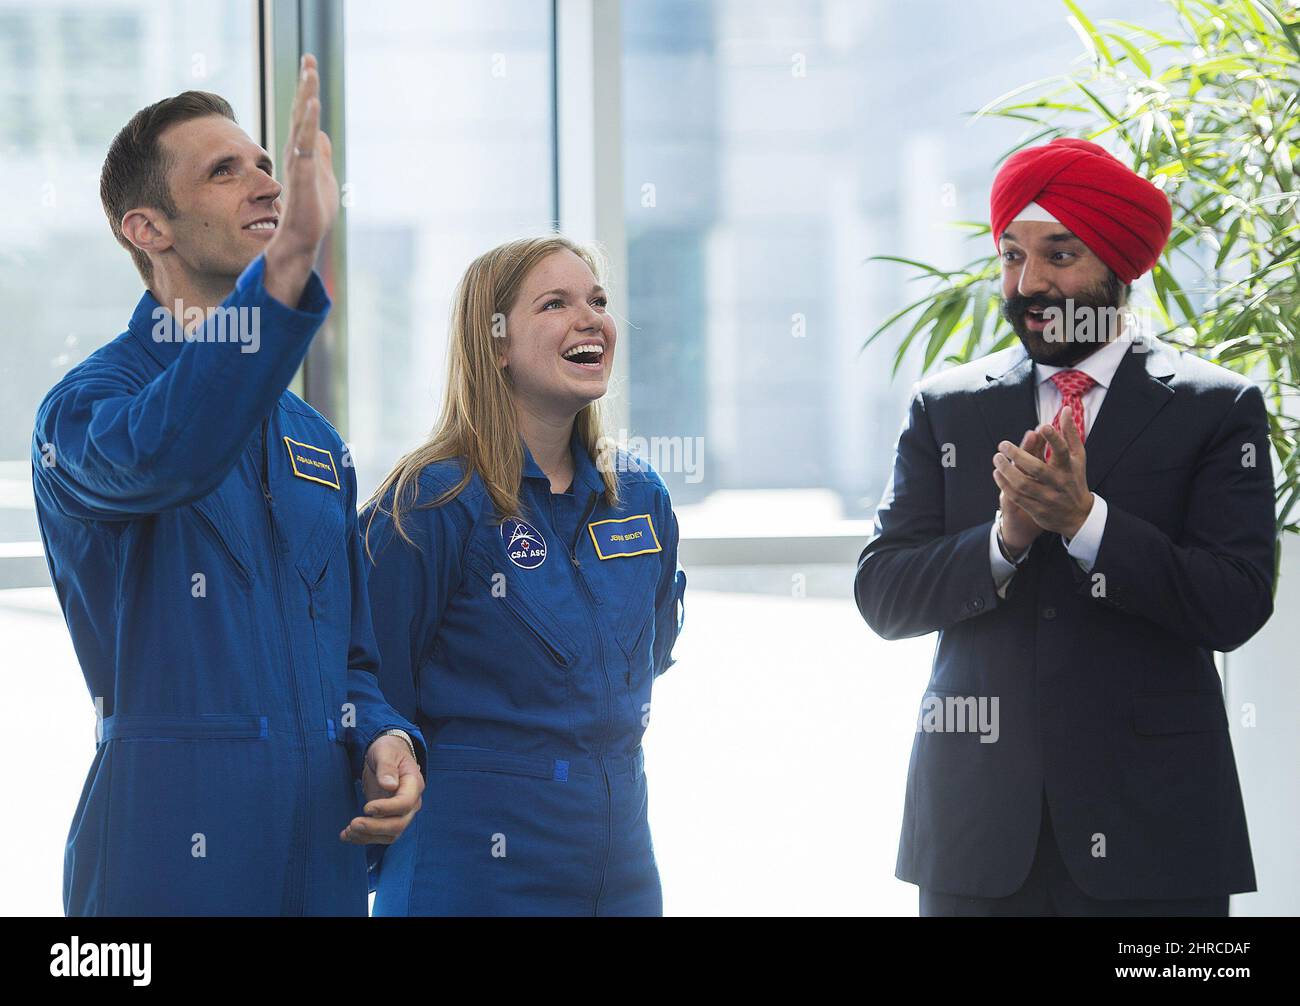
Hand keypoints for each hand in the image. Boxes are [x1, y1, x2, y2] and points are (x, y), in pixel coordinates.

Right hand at [265, 54, 338, 302]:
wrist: (302, 238)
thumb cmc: (312, 211)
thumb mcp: (324, 177)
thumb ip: (321, 155)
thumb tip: (321, 135)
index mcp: (303, 152)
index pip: (304, 116)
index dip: (307, 91)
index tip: (310, 64)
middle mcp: (297, 153)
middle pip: (301, 113)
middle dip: (306, 85)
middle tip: (309, 58)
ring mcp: (299, 163)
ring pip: (302, 124)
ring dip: (307, 97)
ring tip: (311, 73)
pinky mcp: (303, 176)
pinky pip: (305, 145)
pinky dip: (308, 124)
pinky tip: (312, 105)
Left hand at [340, 736, 423, 844]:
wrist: (387, 756)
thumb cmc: (388, 751)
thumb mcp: (385, 752)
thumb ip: (387, 767)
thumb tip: (389, 785)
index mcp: (413, 784)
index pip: (406, 803)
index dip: (387, 809)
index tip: (367, 807)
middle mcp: (411, 802)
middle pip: (399, 824)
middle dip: (375, 827)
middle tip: (353, 824)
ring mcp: (400, 813)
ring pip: (390, 834)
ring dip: (368, 836)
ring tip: (348, 831)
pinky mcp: (388, 819)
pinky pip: (380, 835)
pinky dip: (363, 838)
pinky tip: (346, 835)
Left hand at [992, 407, 1094, 537]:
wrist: (1078, 515)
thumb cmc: (1075, 479)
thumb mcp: (1077, 457)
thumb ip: (1070, 433)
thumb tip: (1066, 409)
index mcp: (1069, 468)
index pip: (1062, 451)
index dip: (1053, 439)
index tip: (1041, 426)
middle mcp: (1058, 482)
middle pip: (1037, 468)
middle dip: (1018, 455)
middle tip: (1003, 444)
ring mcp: (1047, 497)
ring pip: (1023, 484)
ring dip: (1007, 471)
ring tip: (997, 458)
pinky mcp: (1037, 509)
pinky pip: (1017, 497)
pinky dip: (1005, 485)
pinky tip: (997, 474)